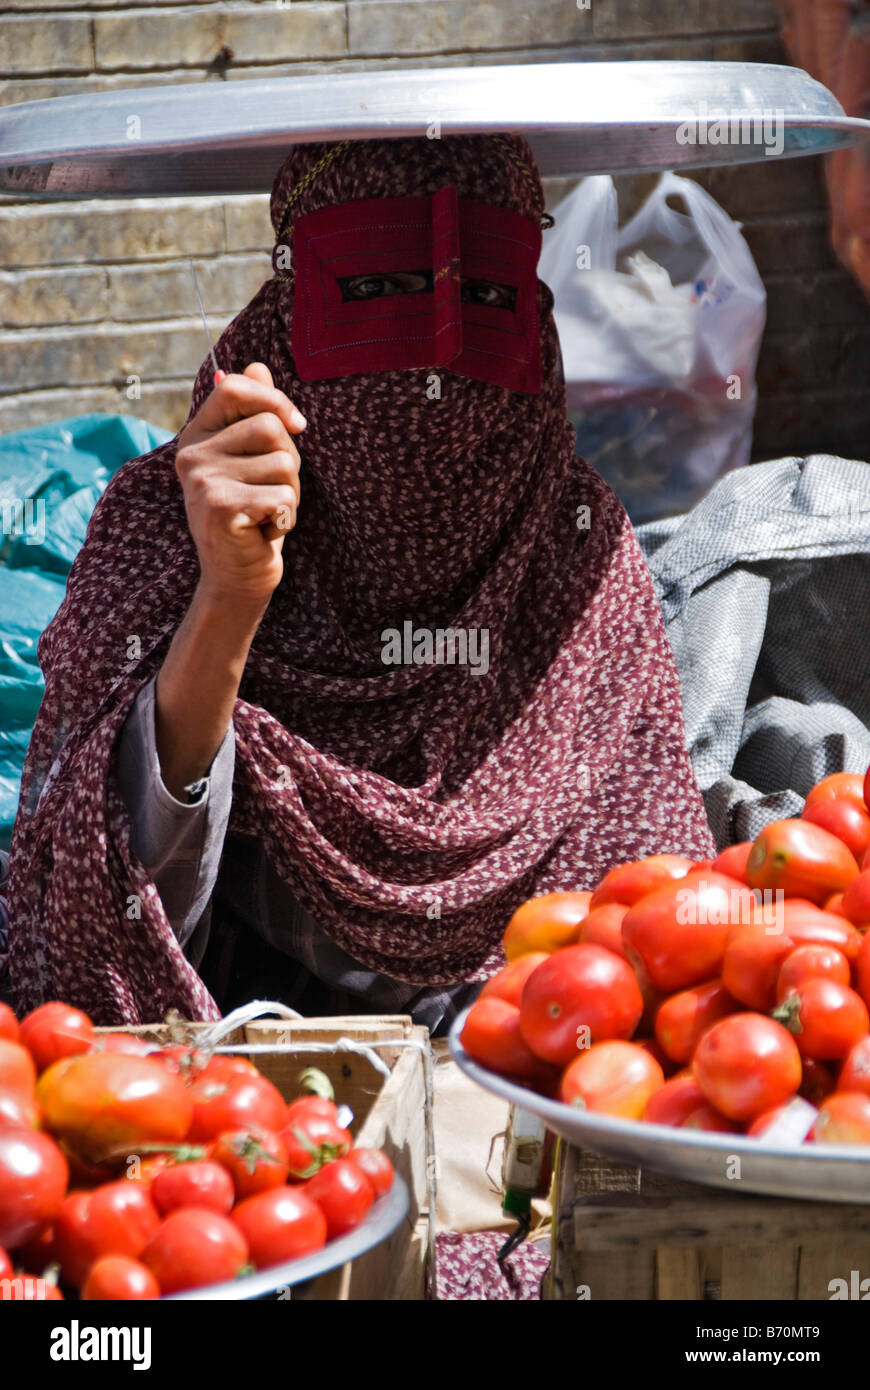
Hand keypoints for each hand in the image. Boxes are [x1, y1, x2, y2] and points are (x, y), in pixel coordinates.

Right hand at [175, 362, 305, 606]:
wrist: (237, 575)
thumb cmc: (252, 514)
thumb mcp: (252, 460)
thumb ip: (253, 413)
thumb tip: (258, 365)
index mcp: (197, 436)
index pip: (235, 387)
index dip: (276, 400)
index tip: (297, 426)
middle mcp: (192, 455)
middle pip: (271, 428)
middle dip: (290, 463)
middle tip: (272, 491)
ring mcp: (202, 482)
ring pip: (283, 465)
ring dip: (290, 494)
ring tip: (266, 513)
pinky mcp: (220, 509)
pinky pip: (282, 497)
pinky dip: (286, 519)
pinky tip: (263, 532)